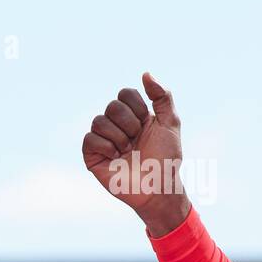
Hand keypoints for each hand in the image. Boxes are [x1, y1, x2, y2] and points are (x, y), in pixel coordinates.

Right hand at [82, 73, 190, 233]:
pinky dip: (106, 147)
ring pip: (99, 121)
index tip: (147, 125)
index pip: (125, 93)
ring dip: (119, 137)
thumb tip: (145, 73)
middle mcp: (116, 126)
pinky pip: (90, 138)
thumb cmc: (167, 159)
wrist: (159, 188)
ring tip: (127, 152)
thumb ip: (162, 97)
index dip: (137, 108)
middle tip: (137, 141)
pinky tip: (116, 158)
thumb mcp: (170, 123)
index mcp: (133, 116)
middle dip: (129, 124)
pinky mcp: (92, 156)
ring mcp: (103, 140)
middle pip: (112, 106)